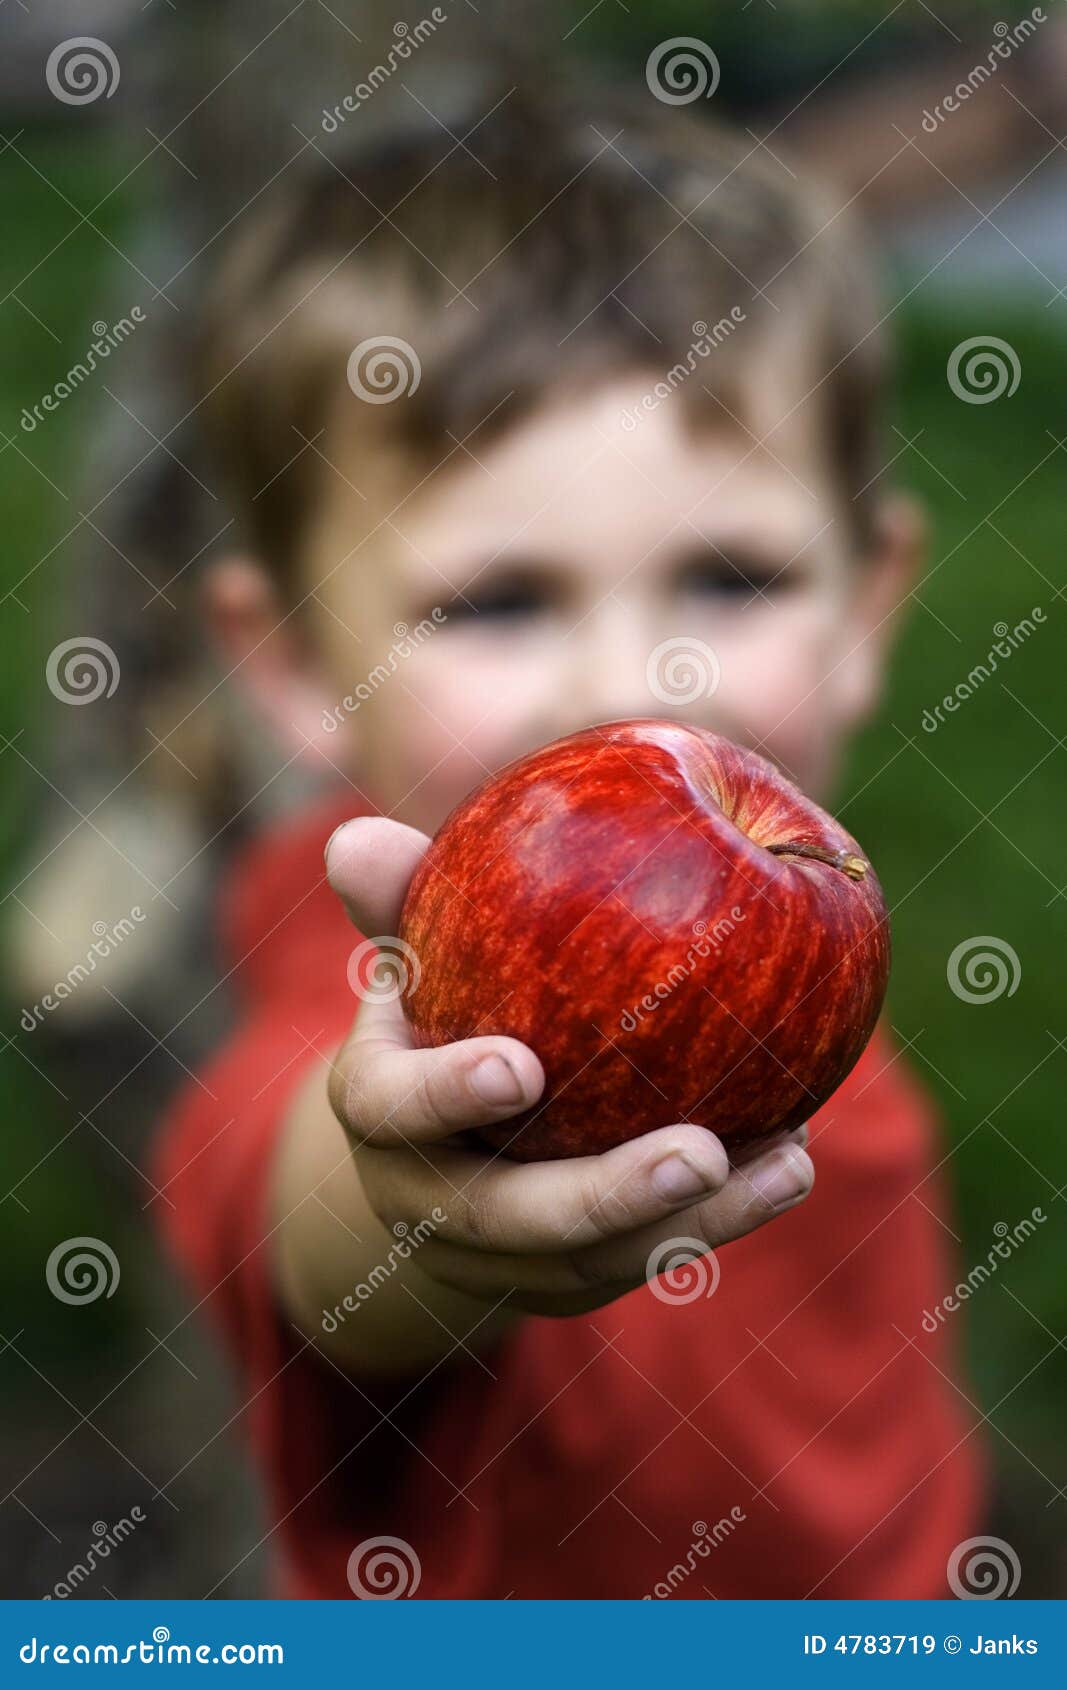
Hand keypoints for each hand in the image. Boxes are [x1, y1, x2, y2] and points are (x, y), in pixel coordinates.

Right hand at [325, 817, 814, 1317]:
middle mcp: (421, 1195)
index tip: (524, 1067)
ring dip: (691, 1224)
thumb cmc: (445, 998)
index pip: (389, 1106)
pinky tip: (788, 1161)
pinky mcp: (564, 1278)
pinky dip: (718, 1220)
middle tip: (702, 1153)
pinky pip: (639, 1262)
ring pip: (587, 1264)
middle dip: (604, 1197)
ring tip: (786, 1166)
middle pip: (502, 1219)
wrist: (448, 1130)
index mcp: (376, 1105)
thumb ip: (403, 894)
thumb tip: (352, 839)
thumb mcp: (421, 943)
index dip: (445, 1094)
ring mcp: (493, 1255)